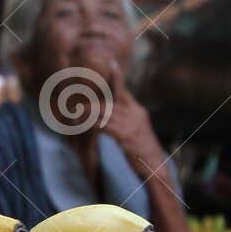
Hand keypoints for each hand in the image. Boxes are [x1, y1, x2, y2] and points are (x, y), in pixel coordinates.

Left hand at [79, 48, 170, 183]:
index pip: (124, 91)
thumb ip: (126, 122)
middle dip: (89, 106)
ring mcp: (131, 124)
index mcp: (138, 112)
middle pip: (108, 103)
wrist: (156, 169)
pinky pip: (105, 125)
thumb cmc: (144, 154)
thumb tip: (110, 117)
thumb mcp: (137, 132)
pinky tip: (83, 125)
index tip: (111, 62)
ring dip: (87, 115)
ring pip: (104, 113)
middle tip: (74, 108)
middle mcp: (135, 114)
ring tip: (74, 117)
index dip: (117, 77)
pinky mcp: (126, 136)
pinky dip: (92, 124)